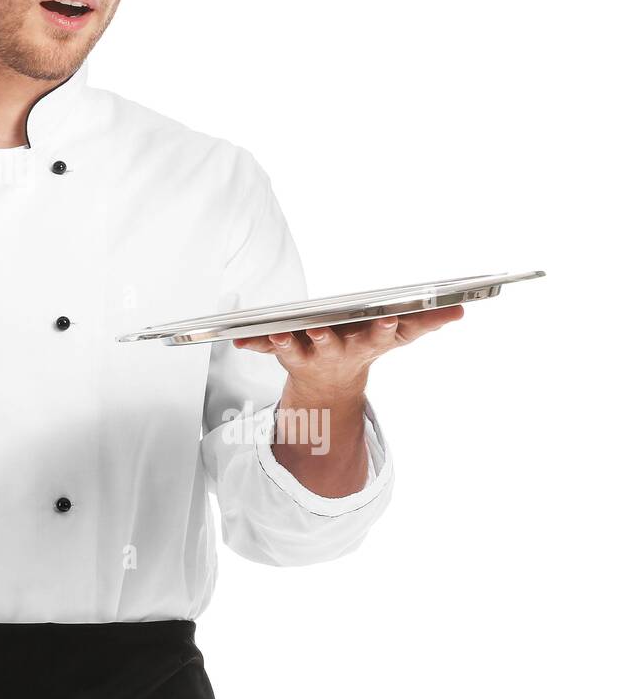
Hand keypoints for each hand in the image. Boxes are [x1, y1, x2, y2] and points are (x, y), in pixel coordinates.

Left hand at [232, 304, 464, 397]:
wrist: (331, 388)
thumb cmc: (366, 345)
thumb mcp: (398, 336)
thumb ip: (426, 322)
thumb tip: (461, 310)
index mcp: (368, 344)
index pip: (380, 336)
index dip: (383, 327)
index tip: (387, 316)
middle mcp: (339, 353)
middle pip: (335, 346)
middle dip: (329, 339)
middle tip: (320, 329)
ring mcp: (311, 356)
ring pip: (296, 351)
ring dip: (285, 344)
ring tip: (274, 334)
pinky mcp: (286, 356)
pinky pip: (265, 349)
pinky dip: (251, 344)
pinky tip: (236, 339)